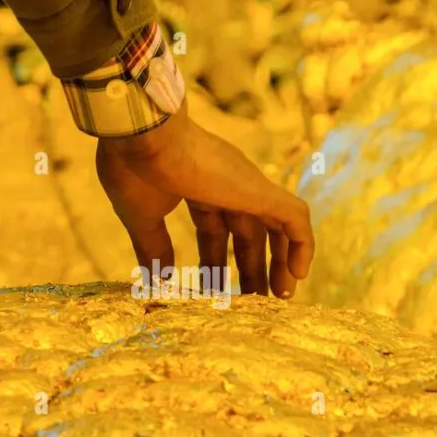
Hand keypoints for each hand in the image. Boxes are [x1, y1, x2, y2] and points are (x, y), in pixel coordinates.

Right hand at [95, 99, 314, 297]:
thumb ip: (153, 247)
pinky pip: (296, 218)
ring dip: (280, 262)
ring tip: (280, 297)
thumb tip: (159, 280)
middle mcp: (225, 184)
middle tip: (253, 303)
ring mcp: (244, 185)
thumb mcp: (141, 217)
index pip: (214, 230)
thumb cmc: (134, 168)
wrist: (142, 134)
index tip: (213, 293)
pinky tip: (299, 274)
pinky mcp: (258, 189)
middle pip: (247, 232)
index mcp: (197, 186)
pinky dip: (302, 244)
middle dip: (250, 268)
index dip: (215, 262)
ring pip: (276, 226)